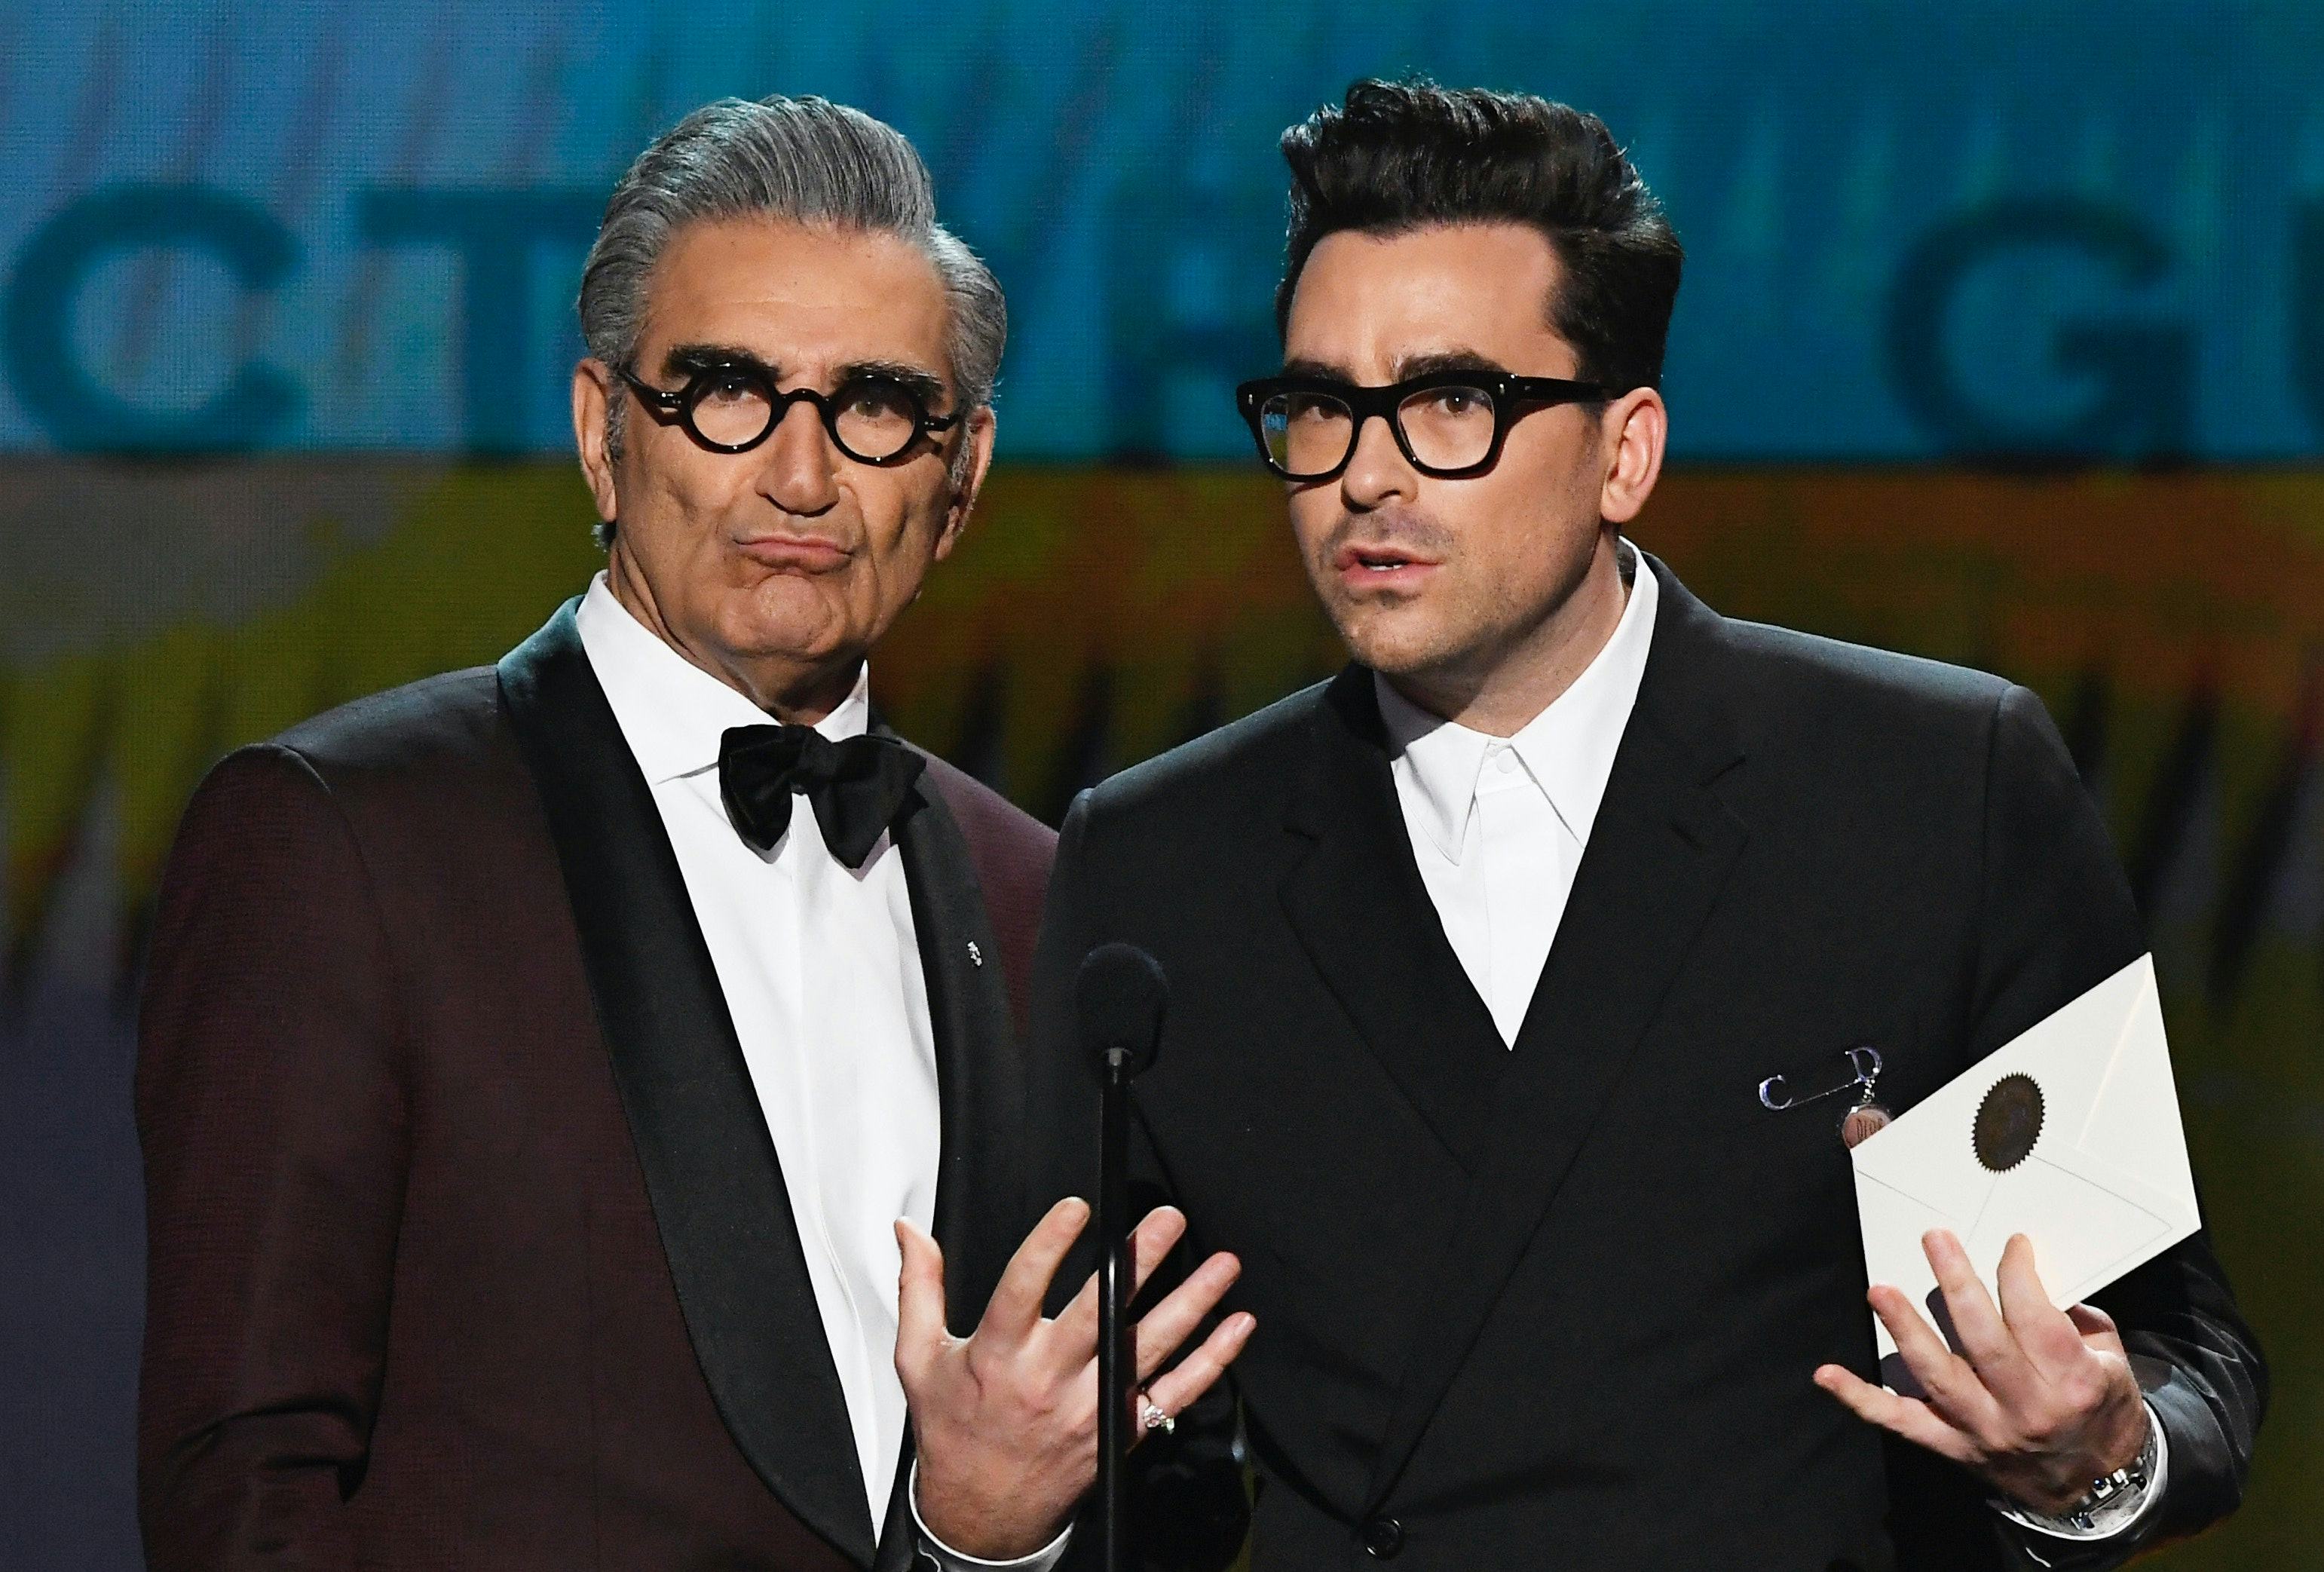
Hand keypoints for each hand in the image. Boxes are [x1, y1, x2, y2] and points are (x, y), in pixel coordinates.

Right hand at [895, 1198, 1255, 1559]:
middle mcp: (1047, 1381)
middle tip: (1166, 1220)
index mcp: (996, 1356)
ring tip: (1222, 1263)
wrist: (980, 1514)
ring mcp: (1089, 1408)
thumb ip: (919, 1288)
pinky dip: (1211, 1361)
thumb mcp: (918, 1358)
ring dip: (1191, 1304)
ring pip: (1149, 1350)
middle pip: (1099, 1314)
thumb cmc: (953, 1429)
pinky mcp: (1119, 1431)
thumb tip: (908, 1230)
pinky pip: (1174, 1395)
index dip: (1049, 1246)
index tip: (1077, 1207)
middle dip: (1137, 1263)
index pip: (1023, 1290)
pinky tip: (1237, 1326)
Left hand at [1815, 1230, 2148, 1513]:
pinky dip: (1861, 1399)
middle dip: (1956, 1285)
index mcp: (2071, 1381)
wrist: (2097, 1488)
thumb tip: (2034, 1276)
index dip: (2017, 1273)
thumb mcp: (2112, 1364)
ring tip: (1881, 1291)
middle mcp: (2026, 1407)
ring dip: (1905, 1330)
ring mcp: (1985, 1429)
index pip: (2035, 1316)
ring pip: (1937, 1376)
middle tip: (1935, 1239)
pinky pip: (1901, 1422)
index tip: (2010, 1245)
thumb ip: (2077, 1319)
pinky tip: (1828, 1375)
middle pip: (1982, 1340)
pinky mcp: (1954, 1445)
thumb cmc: (2100, 1410)